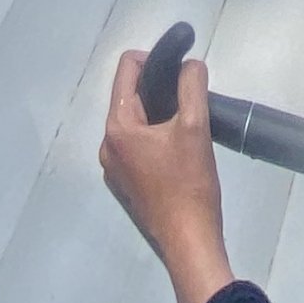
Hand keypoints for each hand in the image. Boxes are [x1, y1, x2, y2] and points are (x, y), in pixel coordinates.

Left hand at [102, 45, 233, 302]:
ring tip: (188, 126)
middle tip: (190, 99)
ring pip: (134, 124)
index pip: (126, 70)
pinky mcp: (125, 188)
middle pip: (129, 98)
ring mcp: (113, 170)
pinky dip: (154, 140)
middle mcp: (107, 146)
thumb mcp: (196, 127)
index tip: (180, 69)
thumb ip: (191, 85)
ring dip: (158, 116)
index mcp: (117, 128)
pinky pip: (136, 148)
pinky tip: (179, 154)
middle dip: (159, 90)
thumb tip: (189, 65)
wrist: (189, 244)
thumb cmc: (190, 184)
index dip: (153, 58)